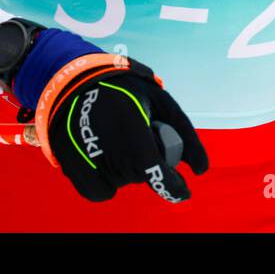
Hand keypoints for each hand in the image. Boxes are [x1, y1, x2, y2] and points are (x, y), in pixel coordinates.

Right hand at [40, 55, 208, 203]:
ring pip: (122, 181)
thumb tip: (201, 169)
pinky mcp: (73, 170)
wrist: (74, 82)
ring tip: (117, 137)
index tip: (183, 190)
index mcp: (132, 134)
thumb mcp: (160, 100)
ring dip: (126, 167)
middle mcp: (109, 152)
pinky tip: (104, 154)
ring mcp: (88, 163)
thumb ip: (184, 135)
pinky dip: (107, 178)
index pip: (156, 174)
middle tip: (137, 135)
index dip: (173, 187)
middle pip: (141, 176)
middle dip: (147, 160)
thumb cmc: (123, 88)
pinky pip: (101, 191)